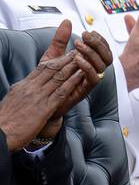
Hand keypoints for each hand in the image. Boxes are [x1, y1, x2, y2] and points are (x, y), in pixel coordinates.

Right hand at [0, 22, 105, 150]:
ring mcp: (39, 97)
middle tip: (78, 51)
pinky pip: (62, 91)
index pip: (41, 69)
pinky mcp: (45, 108)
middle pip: (51, 69)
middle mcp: (31, 88)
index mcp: (23, 86)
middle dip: (66, 59)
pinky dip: (72, 81)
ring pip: (58, 77)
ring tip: (84, 58)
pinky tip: (81, 75)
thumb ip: (21, 91)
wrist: (1, 133)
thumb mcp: (12, 99)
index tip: (65, 54)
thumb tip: (24, 85)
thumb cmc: (6, 120)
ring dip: (73, 66)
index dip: (55, 60)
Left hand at [33, 21, 113, 137]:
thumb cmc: (48, 80)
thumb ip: (60, 40)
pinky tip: (77, 59)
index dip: (100, 40)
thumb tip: (67, 21)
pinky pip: (94, 79)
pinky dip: (87, 67)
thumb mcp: (53, 55)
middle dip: (98, 44)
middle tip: (85, 36)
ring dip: (92, 53)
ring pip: (102, 66)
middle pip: (107, 56)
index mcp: (88, 62)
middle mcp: (92, 71)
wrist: (40, 101)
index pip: (103, 49)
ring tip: (79, 46)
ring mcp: (89, 80)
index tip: (90, 32)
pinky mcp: (84, 90)